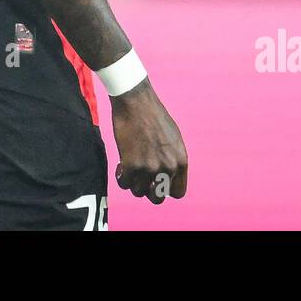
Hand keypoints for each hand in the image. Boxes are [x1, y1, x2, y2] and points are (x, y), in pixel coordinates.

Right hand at [110, 78, 187, 203]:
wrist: (135, 101)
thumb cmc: (153, 116)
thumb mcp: (173, 138)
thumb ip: (172, 159)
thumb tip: (168, 177)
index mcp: (181, 161)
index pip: (178, 192)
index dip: (166, 190)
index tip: (157, 183)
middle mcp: (168, 167)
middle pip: (158, 198)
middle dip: (148, 191)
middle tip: (141, 179)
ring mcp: (149, 167)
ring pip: (139, 192)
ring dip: (133, 183)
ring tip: (130, 169)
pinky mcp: (131, 165)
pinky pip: (124, 184)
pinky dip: (121, 178)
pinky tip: (120, 167)